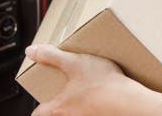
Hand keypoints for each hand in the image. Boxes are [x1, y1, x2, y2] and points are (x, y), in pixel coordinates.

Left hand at [26, 44, 159, 115]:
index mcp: (60, 107)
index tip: (39, 103)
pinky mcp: (104, 115)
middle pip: (58, 114)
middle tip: (63, 92)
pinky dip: (97, 105)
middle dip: (59, 104)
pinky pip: (96, 111)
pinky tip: (106, 93)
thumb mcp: (74, 63)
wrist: (129, 102)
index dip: (37, 108)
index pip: (39, 114)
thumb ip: (51, 56)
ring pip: (78, 113)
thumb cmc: (102, 85)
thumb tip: (31, 51)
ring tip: (87, 89)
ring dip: (80, 104)